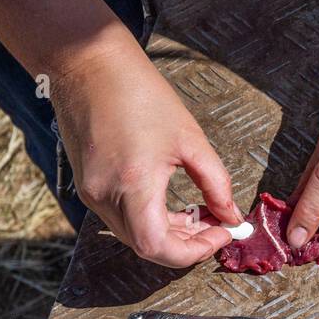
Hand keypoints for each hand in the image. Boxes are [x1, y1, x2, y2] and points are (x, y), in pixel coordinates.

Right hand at [53, 39, 241, 266]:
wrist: (90, 66)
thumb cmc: (141, 95)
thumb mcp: (191, 140)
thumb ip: (216, 183)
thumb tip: (231, 215)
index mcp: (132, 184)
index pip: (157, 247)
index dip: (193, 251)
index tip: (220, 234)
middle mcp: (103, 195)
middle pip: (145, 246)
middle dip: (185, 244)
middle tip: (216, 225)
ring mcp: (90, 192)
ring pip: (132, 235)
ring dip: (168, 233)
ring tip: (199, 213)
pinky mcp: (86, 185)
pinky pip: (120, 218)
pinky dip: (149, 219)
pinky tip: (173, 203)